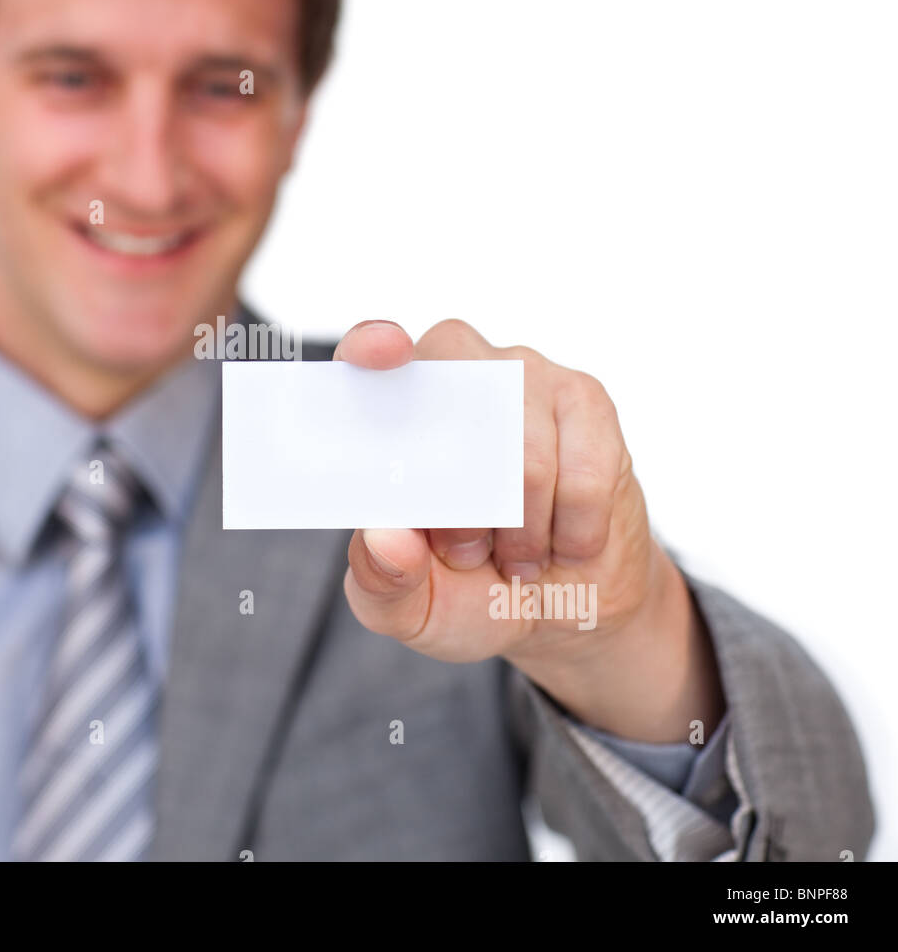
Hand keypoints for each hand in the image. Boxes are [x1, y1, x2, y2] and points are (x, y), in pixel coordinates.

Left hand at [336, 319, 722, 741]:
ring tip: (515, 559)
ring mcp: (522, 378)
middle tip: (463, 551)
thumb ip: (380, 581)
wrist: (561, 609)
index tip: (381, 354)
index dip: (372, 344)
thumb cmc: (467, 593)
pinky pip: (584, 466)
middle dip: (460, 481)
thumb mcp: (409, 610)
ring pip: (522, 440)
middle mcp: (453, 377)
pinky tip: (563, 545)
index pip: (368, 349)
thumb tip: (384, 537)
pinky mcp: (585, 402)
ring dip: (521, 521)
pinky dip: (573, 525)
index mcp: (391, 416)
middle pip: (452, 384)